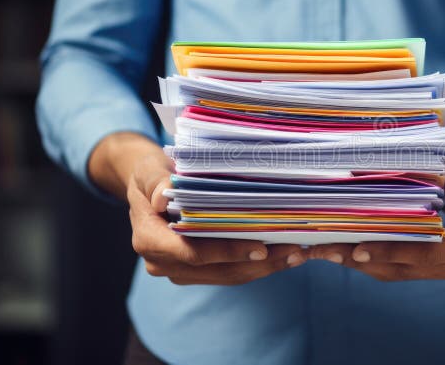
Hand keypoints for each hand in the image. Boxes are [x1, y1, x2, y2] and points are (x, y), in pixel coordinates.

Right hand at [90, 132, 307, 285]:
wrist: (148, 187)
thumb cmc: (150, 174)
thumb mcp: (149, 170)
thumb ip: (157, 181)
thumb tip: (165, 194)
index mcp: (149, 239)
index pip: (192, 252)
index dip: (227, 252)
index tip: (260, 248)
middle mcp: (163, 262)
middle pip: (217, 269)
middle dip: (258, 262)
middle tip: (294, 250)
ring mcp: (180, 270)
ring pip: (228, 275)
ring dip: (264, 267)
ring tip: (296, 253)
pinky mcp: (197, 271)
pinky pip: (229, 272)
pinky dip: (256, 264)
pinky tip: (283, 254)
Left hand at [310, 129, 444, 280]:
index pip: (426, 254)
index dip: (392, 253)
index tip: (359, 249)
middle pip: (403, 268)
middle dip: (363, 260)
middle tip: (325, 250)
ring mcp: (441, 268)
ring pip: (394, 271)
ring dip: (359, 263)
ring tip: (323, 251)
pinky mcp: (427, 265)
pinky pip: (394, 266)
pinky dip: (368, 259)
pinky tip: (341, 248)